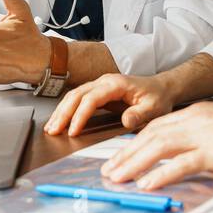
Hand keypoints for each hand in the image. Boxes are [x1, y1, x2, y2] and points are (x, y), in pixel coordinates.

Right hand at [44, 72, 175, 135]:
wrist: (161, 89)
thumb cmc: (157, 97)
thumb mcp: (154, 108)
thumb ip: (140, 114)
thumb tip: (126, 121)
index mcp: (116, 84)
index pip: (91, 98)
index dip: (80, 115)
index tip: (73, 131)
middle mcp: (104, 82)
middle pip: (77, 95)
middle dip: (63, 113)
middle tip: (53, 130)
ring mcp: (99, 86)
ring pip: (74, 96)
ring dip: (61, 112)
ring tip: (51, 128)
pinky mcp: (97, 93)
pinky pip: (78, 99)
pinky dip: (67, 110)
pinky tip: (60, 121)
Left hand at [99, 100, 212, 190]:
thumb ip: (205, 139)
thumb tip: (188, 158)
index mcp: (197, 114)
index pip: (156, 127)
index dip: (133, 143)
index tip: (118, 157)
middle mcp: (196, 120)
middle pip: (151, 136)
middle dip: (125, 154)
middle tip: (108, 171)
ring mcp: (206, 135)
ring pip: (159, 146)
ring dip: (134, 163)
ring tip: (117, 178)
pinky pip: (184, 163)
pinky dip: (162, 173)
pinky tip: (147, 184)